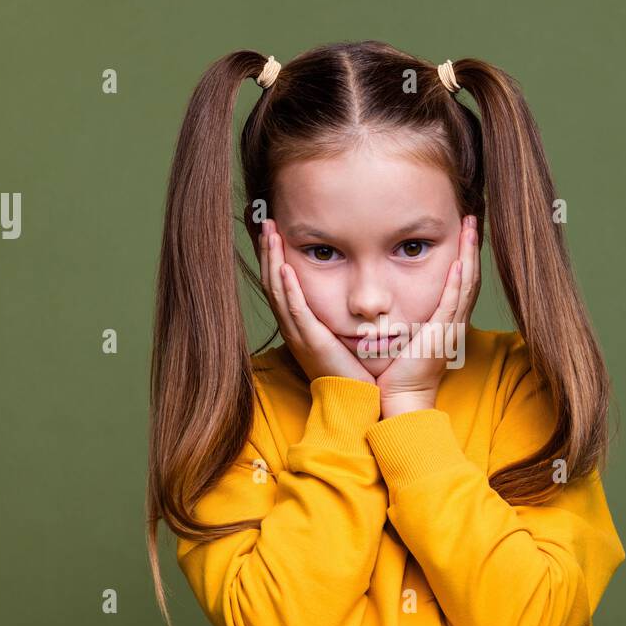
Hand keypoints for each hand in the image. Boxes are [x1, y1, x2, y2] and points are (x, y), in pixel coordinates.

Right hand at [256, 218, 375, 385]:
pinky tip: (285, 268)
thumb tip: (357, 293)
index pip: (281, 285)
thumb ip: (346, 314)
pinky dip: (289, 288)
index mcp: (301, 326)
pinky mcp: (311, 342)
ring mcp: (300, 336)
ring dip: (273, 260)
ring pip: (278, 291)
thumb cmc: (359, 372)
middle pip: (273, 282)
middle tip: (266, 223)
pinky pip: (295, 311)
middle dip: (268, 251)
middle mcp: (295, 328)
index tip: (275, 233)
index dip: (275, 257)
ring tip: (270, 234)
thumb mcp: (348, 336)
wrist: (359, 402)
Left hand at [375, 215, 479, 410]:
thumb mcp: (404, 334)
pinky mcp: (441, 336)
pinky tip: (458, 263)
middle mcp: (452, 320)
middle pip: (468, 276)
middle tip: (471, 219)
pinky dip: (458, 283)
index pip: (460, 279)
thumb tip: (389, 295)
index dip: (463, 253)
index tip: (462, 229)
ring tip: (470, 229)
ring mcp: (449, 327)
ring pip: (466, 284)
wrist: (402, 397)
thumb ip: (404, 312)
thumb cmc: (398, 370)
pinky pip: (452, 304)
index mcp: (445, 319)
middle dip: (470, 246)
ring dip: (468, 255)